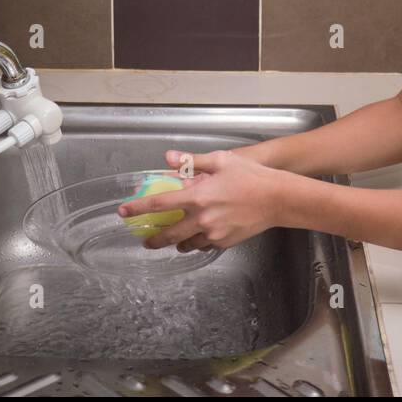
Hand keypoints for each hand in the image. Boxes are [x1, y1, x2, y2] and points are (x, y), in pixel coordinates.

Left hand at [116, 148, 290, 251]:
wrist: (277, 199)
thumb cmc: (250, 176)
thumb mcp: (220, 160)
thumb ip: (192, 160)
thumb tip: (168, 157)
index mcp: (197, 196)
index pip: (159, 204)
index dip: (138, 209)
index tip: (123, 212)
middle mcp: (202, 218)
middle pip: (169, 234)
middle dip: (154, 239)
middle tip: (146, 240)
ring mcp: (214, 233)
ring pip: (187, 243)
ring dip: (178, 242)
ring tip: (174, 240)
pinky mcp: (225, 241)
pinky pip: (205, 244)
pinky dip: (198, 241)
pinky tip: (199, 235)